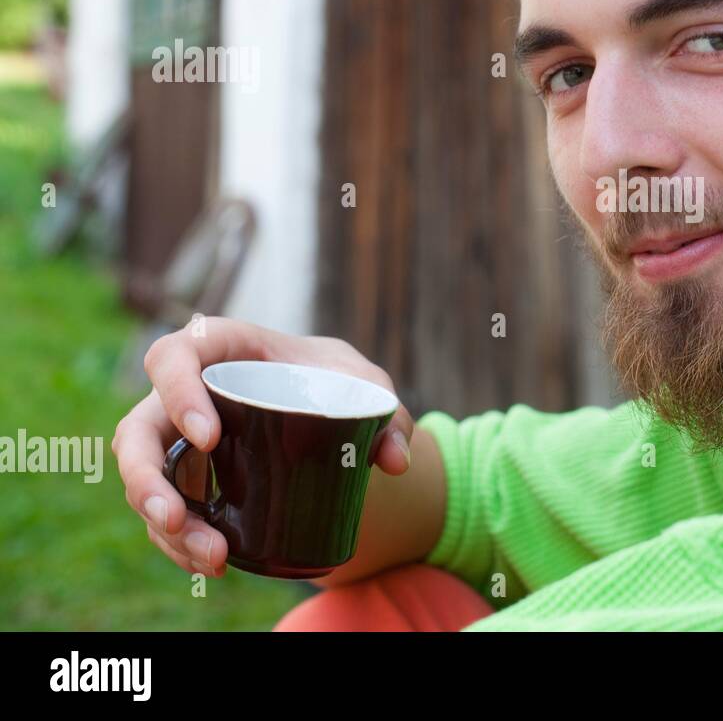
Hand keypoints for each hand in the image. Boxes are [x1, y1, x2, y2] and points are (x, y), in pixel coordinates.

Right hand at [112, 318, 412, 576]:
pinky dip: (180, 543)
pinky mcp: (186, 477)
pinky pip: (165, 511)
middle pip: (136, 430)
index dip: (177, 393)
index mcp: (221, 348)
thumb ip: (387, 412)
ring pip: (144, 479)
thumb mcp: (366, 383)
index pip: (174, 356)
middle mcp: (186, 393)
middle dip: (145, 479)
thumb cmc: (336, 378)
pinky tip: (212, 564)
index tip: (210, 436)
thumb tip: (397, 462)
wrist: (329, 400)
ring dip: (165, 525)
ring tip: (213, 557)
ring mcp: (179, 438)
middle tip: (179, 516)